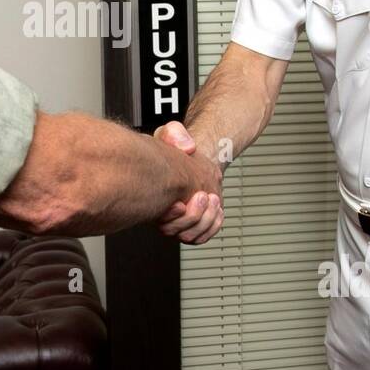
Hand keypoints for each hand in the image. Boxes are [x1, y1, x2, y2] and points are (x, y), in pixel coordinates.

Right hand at [153, 121, 222, 245]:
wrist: (193, 161)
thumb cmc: (178, 151)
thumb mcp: (171, 134)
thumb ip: (174, 133)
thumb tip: (187, 146)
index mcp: (152, 197)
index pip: (156, 218)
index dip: (170, 215)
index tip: (180, 202)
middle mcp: (163, 214)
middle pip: (175, 232)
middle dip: (192, 217)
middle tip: (201, 195)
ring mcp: (179, 222)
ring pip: (191, 236)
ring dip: (205, 219)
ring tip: (212, 199)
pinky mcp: (196, 225)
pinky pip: (204, 236)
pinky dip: (214, 224)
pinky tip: (216, 209)